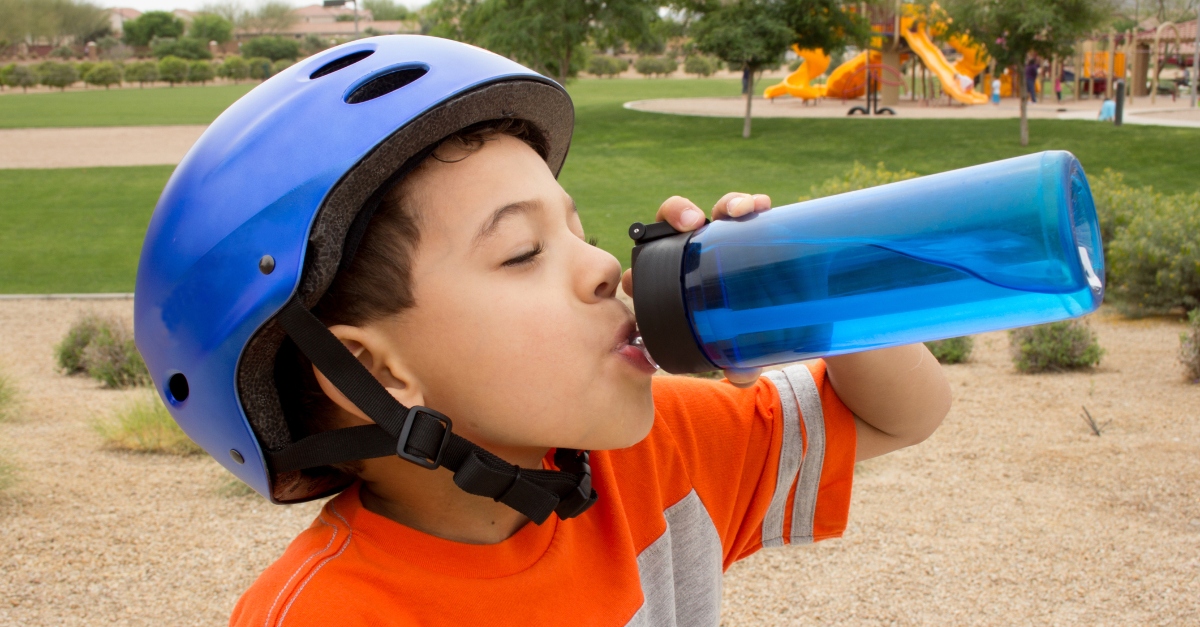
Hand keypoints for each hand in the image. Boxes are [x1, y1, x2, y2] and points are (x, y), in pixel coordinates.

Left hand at [621, 192, 771, 387]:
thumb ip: (734, 362)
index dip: (637, 270)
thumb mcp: (732, 350)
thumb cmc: (735, 333)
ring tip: (738, 212)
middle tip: (692, 224)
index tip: (641, 277)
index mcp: (671, 282)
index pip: (643, 269)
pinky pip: (741, 209)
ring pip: (712, 211)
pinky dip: (747, 203)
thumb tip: (741, 375)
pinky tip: (760, 205)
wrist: (767, 315)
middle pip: (672, 225)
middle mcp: (691, 254)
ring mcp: (715, 239)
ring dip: (720, 204)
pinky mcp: (743, 231)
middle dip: (675, 216)